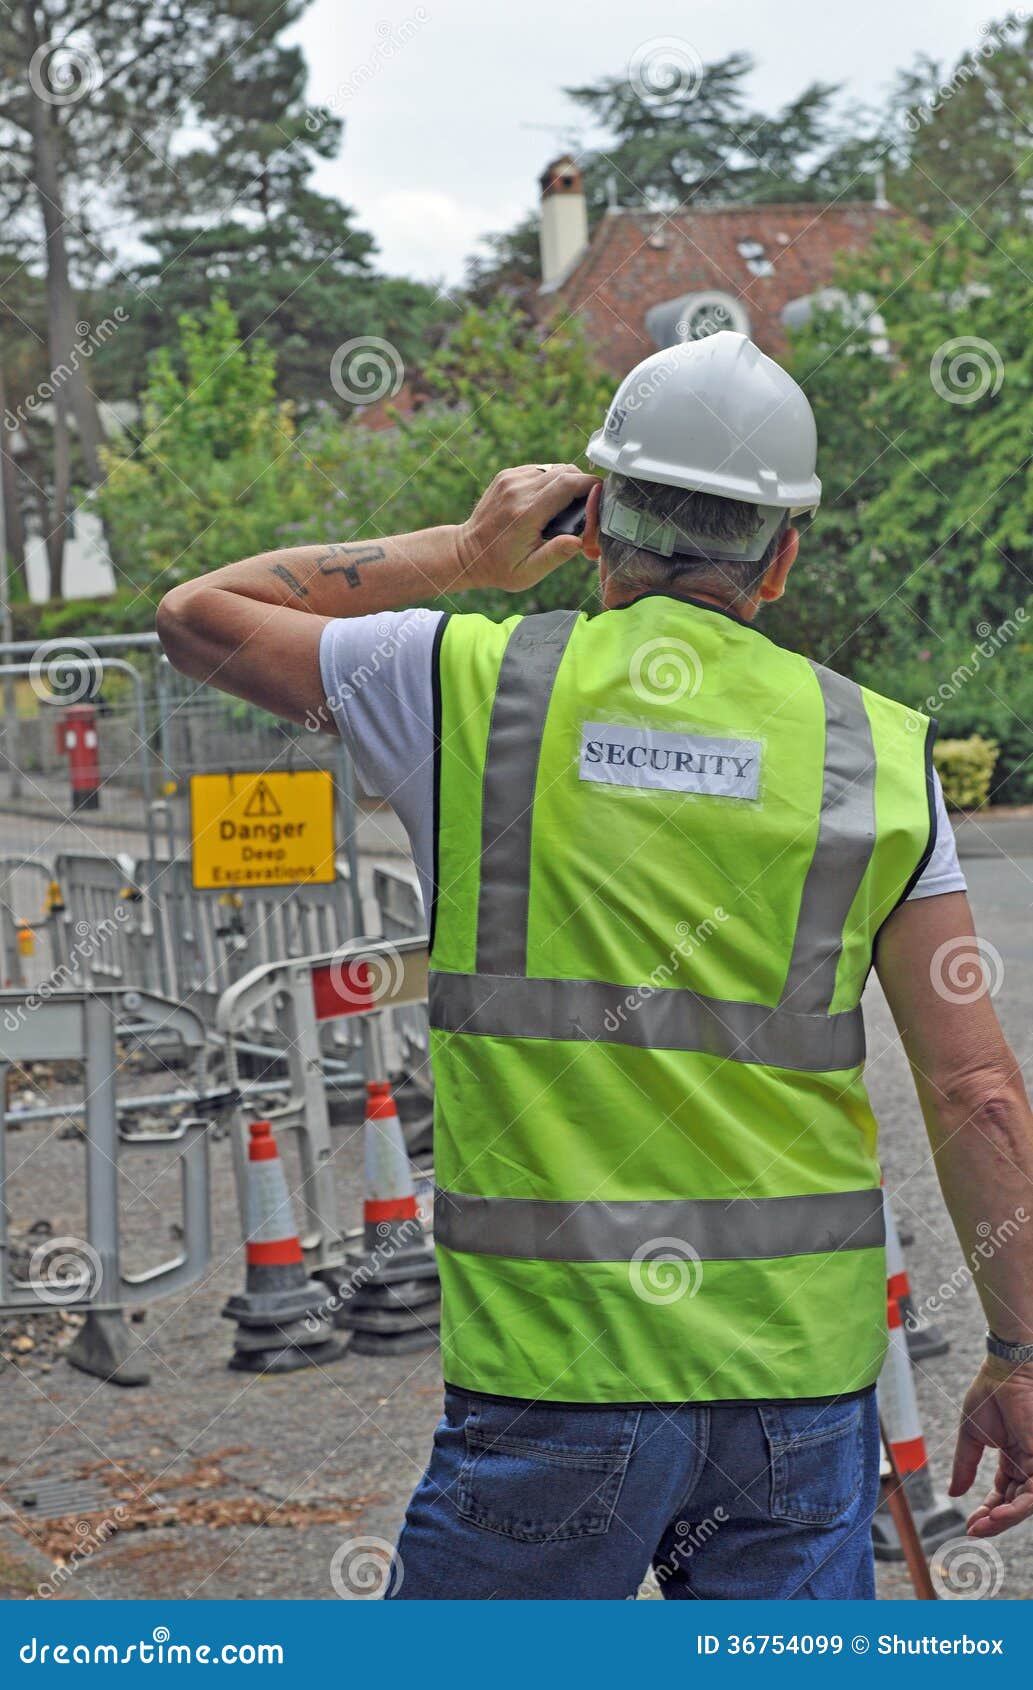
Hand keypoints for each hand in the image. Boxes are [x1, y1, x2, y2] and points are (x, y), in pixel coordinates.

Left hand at [455, 464, 600, 591]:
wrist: (466, 552)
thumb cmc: (499, 567)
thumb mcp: (528, 573)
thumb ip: (555, 555)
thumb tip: (580, 541)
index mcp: (525, 513)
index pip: (568, 484)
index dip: (591, 487)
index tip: (601, 500)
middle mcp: (517, 490)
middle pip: (566, 471)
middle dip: (584, 486)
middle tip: (588, 510)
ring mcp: (510, 479)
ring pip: (555, 468)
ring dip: (569, 484)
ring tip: (569, 509)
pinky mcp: (507, 476)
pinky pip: (541, 470)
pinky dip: (552, 482)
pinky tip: (550, 503)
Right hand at [950, 1357, 1032, 1534]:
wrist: (1005, 1372)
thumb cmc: (990, 1394)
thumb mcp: (971, 1437)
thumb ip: (965, 1466)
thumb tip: (953, 1493)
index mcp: (1014, 1458)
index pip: (1004, 1494)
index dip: (988, 1511)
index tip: (970, 1524)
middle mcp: (1028, 1464)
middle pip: (1015, 1503)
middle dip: (995, 1520)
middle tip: (974, 1529)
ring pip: (1025, 1504)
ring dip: (1004, 1519)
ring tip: (982, 1527)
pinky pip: (1032, 1495)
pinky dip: (1015, 1508)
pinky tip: (995, 1515)